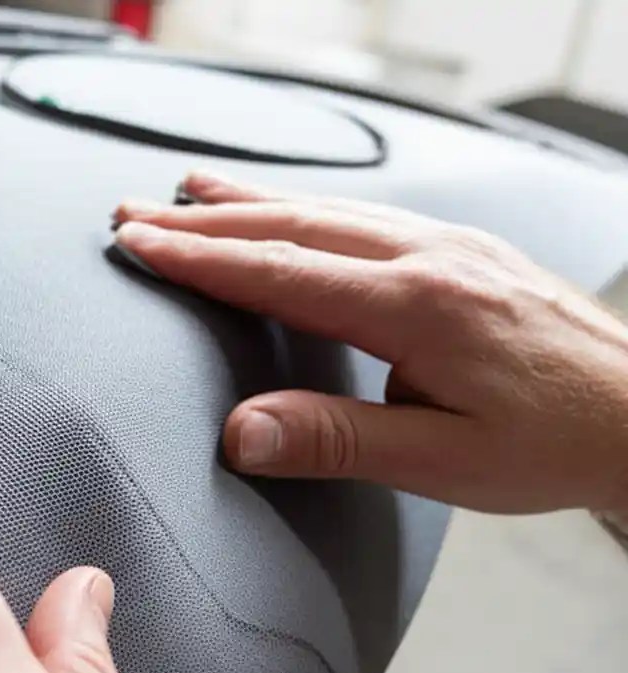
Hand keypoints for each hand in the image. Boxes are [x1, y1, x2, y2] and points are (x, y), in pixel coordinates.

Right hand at [114, 172, 627, 514]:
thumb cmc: (554, 443)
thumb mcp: (442, 462)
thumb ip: (336, 440)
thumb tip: (242, 432)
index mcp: (416, 306)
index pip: (278, 273)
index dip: (199, 259)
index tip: (140, 245)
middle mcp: (428, 257)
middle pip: (289, 224)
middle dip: (202, 219)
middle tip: (135, 214)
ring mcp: (448, 243)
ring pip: (325, 207)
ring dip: (248, 200)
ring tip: (188, 192)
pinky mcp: (462, 247)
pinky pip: (363, 209)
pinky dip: (304, 201)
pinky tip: (286, 202)